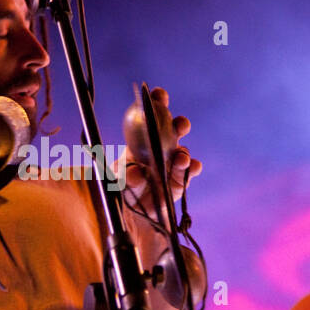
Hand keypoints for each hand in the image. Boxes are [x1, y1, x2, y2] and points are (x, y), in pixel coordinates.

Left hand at [121, 87, 201, 217]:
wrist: (131, 215)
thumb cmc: (120, 191)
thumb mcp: (117, 181)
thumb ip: (126, 177)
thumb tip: (137, 173)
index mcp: (143, 139)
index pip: (151, 115)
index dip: (157, 102)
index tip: (159, 94)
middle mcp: (161, 148)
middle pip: (173, 130)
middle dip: (179, 124)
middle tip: (179, 125)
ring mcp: (172, 164)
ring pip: (182, 151)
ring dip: (183, 151)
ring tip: (180, 156)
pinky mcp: (180, 181)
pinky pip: (189, 172)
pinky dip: (192, 167)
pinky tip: (191, 166)